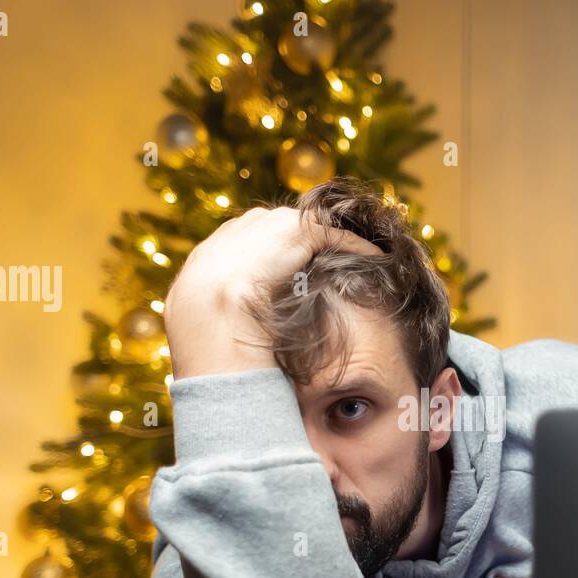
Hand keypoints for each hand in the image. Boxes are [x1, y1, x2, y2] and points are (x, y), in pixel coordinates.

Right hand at [163, 205, 383, 378]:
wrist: (210, 316)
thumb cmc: (202, 335)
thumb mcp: (201, 330)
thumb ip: (214, 326)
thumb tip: (220, 349)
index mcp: (208, 255)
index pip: (238, 248)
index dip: (261, 260)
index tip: (280, 277)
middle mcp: (237, 232)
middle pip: (272, 229)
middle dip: (295, 243)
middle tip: (317, 262)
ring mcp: (266, 228)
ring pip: (304, 230)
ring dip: (327, 242)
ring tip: (349, 257)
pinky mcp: (296, 232)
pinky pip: (333, 235)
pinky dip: (356, 244)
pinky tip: (375, 256)